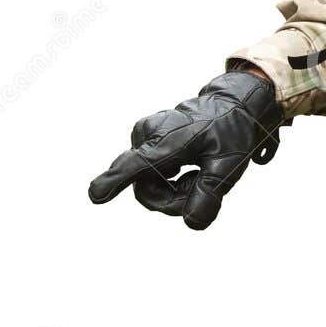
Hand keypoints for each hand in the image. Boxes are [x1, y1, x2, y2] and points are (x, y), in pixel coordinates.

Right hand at [88, 70, 281, 230]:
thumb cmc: (230, 132)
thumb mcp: (228, 164)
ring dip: (173, 187)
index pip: (137, 165)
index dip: (114, 183)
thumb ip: (209, 193)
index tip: (95, 195)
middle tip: (201, 182)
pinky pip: (148, 173)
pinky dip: (169, 177)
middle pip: (146, 189)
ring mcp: (143, 136)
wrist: (231, 104)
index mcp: (167, 140)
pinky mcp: (144, 140)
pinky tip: (187, 164)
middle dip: (173, 197)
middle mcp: (147, 135)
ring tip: (197, 168)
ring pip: (147, 183)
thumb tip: (191, 222)